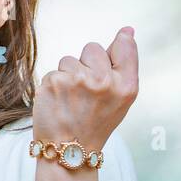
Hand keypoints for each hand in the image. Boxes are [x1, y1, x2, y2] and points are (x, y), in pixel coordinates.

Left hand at [33, 26, 138, 152]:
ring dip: (68, 76)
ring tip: (71, 100)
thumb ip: (125, 63)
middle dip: (87, 65)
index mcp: (126, 85)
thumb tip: (127, 30)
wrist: (69, 150)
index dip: (111, 55)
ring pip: (69, 60)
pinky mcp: (53, 82)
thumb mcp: (121, 98)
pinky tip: (58, 103)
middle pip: (92, 48)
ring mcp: (77, 81)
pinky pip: (54, 71)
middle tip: (86, 93)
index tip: (105, 69)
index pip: (124, 45)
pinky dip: (54, 85)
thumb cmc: (96, 121)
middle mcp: (103, 81)